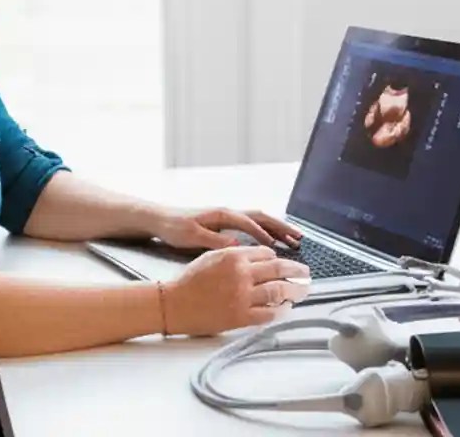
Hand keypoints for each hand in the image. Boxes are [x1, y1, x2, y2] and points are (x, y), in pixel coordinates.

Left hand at [153, 207, 303, 250]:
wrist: (160, 219)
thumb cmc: (174, 227)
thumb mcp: (192, 236)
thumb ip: (215, 241)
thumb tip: (237, 246)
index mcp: (222, 215)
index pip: (250, 223)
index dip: (265, 235)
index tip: (279, 247)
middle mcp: (228, 213)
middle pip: (262, 217)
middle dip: (281, 227)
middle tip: (299, 238)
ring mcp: (228, 216)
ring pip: (259, 219)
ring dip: (277, 228)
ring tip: (294, 239)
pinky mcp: (226, 222)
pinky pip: (253, 224)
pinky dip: (266, 231)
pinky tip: (273, 241)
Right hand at [162, 246, 310, 335]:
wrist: (172, 304)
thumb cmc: (189, 281)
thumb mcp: (212, 256)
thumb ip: (236, 255)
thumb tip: (261, 258)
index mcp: (234, 256)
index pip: (267, 254)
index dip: (279, 258)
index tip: (285, 263)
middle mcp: (241, 274)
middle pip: (279, 269)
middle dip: (297, 271)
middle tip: (306, 274)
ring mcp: (242, 296)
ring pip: (278, 291)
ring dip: (295, 290)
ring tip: (303, 291)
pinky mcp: (240, 317)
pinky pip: (268, 313)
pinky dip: (281, 310)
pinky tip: (286, 308)